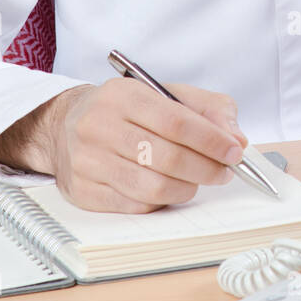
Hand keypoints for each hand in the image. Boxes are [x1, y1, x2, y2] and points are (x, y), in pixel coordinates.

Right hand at [0, 79, 248, 212]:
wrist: (65, 124)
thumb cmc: (125, 110)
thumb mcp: (165, 94)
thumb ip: (207, 109)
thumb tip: (236, 139)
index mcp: (123, 95)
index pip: (176, 121)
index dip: (211, 139)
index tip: (234, 151)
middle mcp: (100, 126)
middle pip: (167, 157)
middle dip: (205, 168)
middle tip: (223, 171)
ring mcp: (88, 161)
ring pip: (152, 187)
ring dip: (187, 188)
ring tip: (197, 181)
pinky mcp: (83, 192)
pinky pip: (135, 205)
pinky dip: (161, 201)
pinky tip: (169, 189)